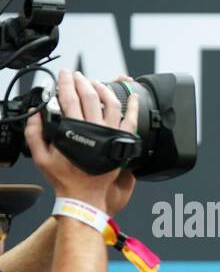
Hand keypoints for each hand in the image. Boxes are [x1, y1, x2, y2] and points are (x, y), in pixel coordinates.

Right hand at [24, 69, 138, 211]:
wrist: (85, 196)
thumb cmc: (65, 178)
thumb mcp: (40, 157)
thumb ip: (34, 133)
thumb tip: (36, 113)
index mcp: (73, 130)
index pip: (69, 98)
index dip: (65, 83)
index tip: (64, 74)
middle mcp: (94, 130)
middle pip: (89, 97)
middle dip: (82, 81)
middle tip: (77, 75)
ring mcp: (110, 135)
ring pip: (111, 104)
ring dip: (103, 89)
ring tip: (96, 82)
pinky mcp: (122, 142)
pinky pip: (131, 121)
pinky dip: (134, 107)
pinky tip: (134, 96)